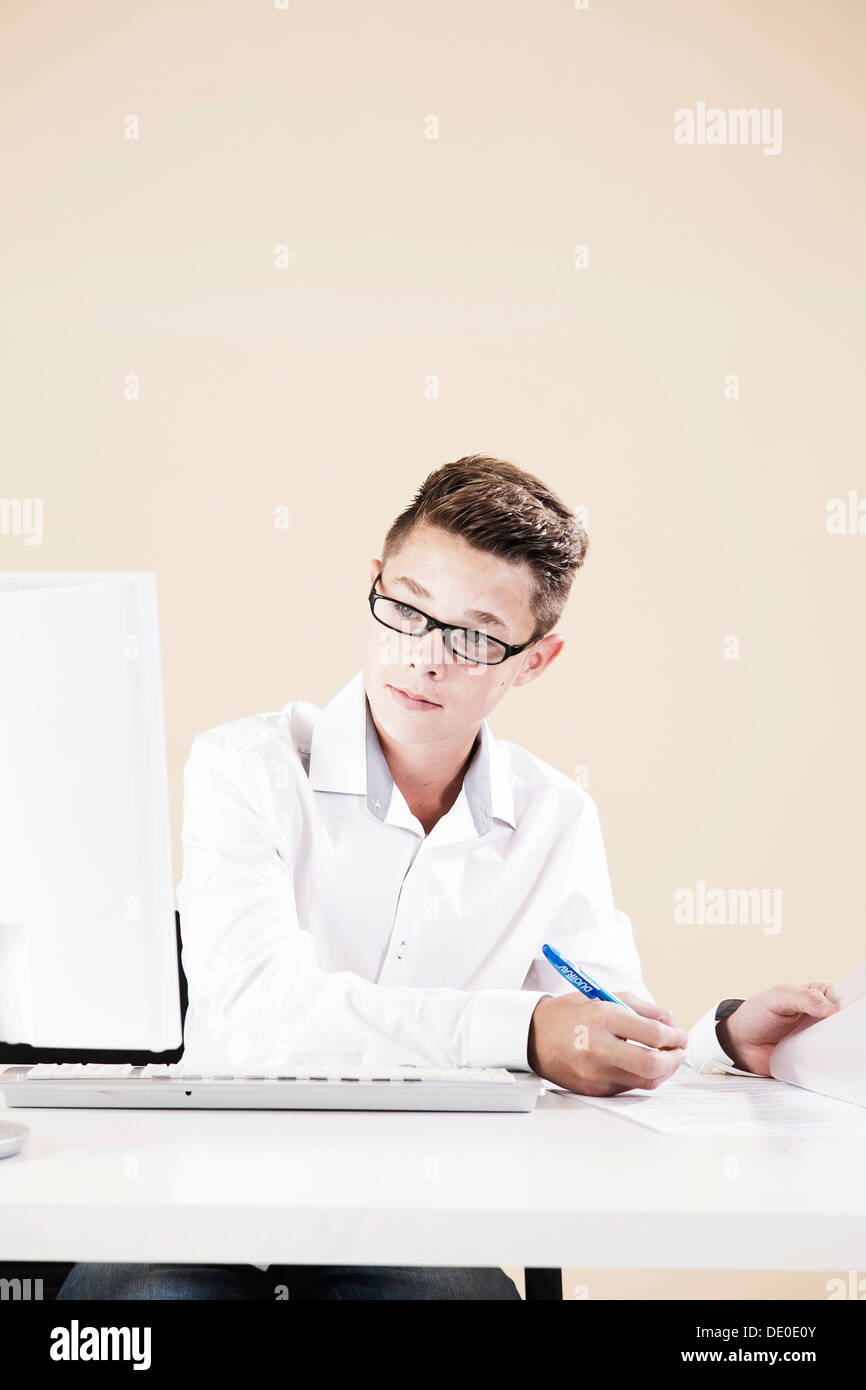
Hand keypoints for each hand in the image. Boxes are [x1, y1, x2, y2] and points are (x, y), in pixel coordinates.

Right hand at [527, 990, 689, 1095]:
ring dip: (662, 1070)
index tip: (680, 1035)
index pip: (653, 1033)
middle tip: (678, 1051)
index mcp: (602, 1018)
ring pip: (645, 1081)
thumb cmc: (571, 1013)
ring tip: (664, 1058)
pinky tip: (640, 1064)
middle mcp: (597, 1047)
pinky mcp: (593, 1090)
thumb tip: (672, 1023)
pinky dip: (640, 1076)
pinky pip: (629, 1087)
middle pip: (653, 1064)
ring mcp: (594, 1073)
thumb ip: (642, 1008)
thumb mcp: (604, 997)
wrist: (533, 1036)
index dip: (675, 1036)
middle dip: (674, 1059)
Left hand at [720, 981, 840, 1074]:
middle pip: (845, 1022)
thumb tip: (830, 1007)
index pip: (842, 997)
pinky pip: (830, 1062)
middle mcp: (822, 1016)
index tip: (838, 1015)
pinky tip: (829, 1064)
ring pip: (841, 1043)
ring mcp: (819, 1038)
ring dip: (840, 1047)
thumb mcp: (777, 998)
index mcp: (817, 994)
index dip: (845, 1006)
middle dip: (846, 1028)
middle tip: (836, 1034)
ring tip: (832, 1049)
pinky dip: (832, 1064)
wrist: (740, 1044)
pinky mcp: (814, 1059)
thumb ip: (802, 997)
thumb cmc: (757, 1015)